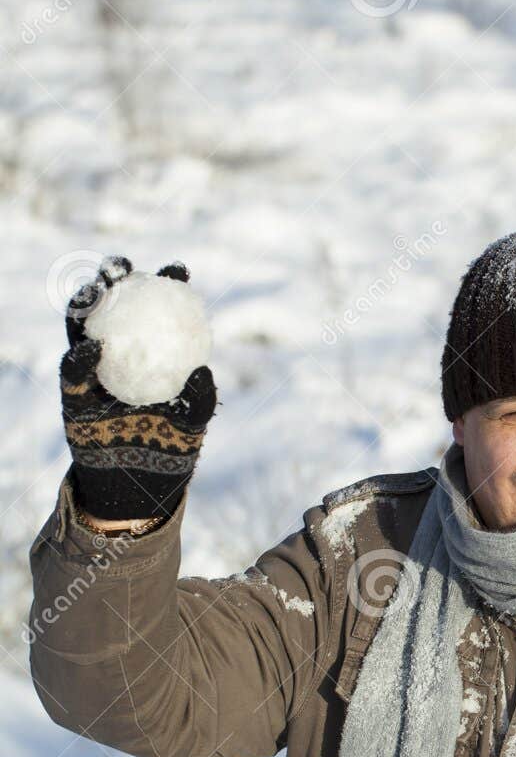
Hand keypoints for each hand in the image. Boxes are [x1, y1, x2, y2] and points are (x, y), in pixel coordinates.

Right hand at [60, 255, 217, 521]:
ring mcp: (92, 375)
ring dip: (84, 305)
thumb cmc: (173, 451)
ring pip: (81, 330)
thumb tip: (203, 371)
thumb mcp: (193, 425)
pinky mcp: (73, 400)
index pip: (156, 311)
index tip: (179, 271)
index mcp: (150, 353)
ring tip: (96, 288)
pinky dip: (79, 358)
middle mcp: (118, 357)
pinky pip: (72, 375)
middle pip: (113, 308)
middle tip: (123, 266)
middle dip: (114, 279)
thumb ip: (200, 400)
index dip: (166, 286)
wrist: (141, 489)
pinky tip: (92, 347)